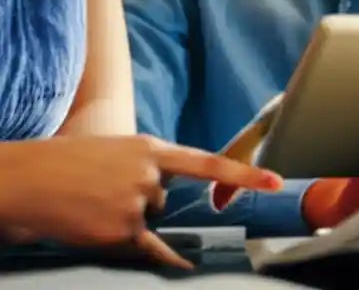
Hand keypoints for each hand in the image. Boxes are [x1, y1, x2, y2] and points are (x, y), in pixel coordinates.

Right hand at [0, 135, 281, 267]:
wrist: (25, 180)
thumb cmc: (66, 163)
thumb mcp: (114, 149)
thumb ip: (146, 165)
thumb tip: (162, 189)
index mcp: (150, 148)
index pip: (207, 162)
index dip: (244, 174)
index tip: (277, 182)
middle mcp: (149, 175)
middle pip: (164, 199)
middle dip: (138, 198)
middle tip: (102, 190)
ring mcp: (136, 203)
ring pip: (149, 220)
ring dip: (125, 218)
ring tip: (91, 204)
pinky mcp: (121, 230)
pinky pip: (151, 248)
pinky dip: (166, 259)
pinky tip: (184, 266)